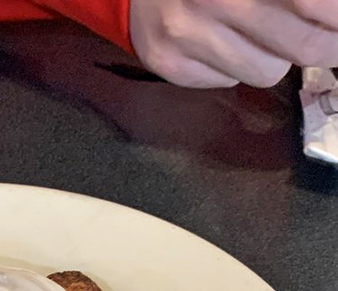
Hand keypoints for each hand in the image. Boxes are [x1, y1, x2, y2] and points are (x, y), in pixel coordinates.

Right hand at [130, 0, 337, 87]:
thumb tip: (333, 19)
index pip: (312, 3)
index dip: (336, 20)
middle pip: (302, 42)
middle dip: (329, 46)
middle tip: (333, 44)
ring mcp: (188, 33)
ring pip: (269, 71)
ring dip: (275, 57)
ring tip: (258, 34)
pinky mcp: (170, 64)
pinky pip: (230, 82)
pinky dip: (235, 67)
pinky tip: (220, 43)